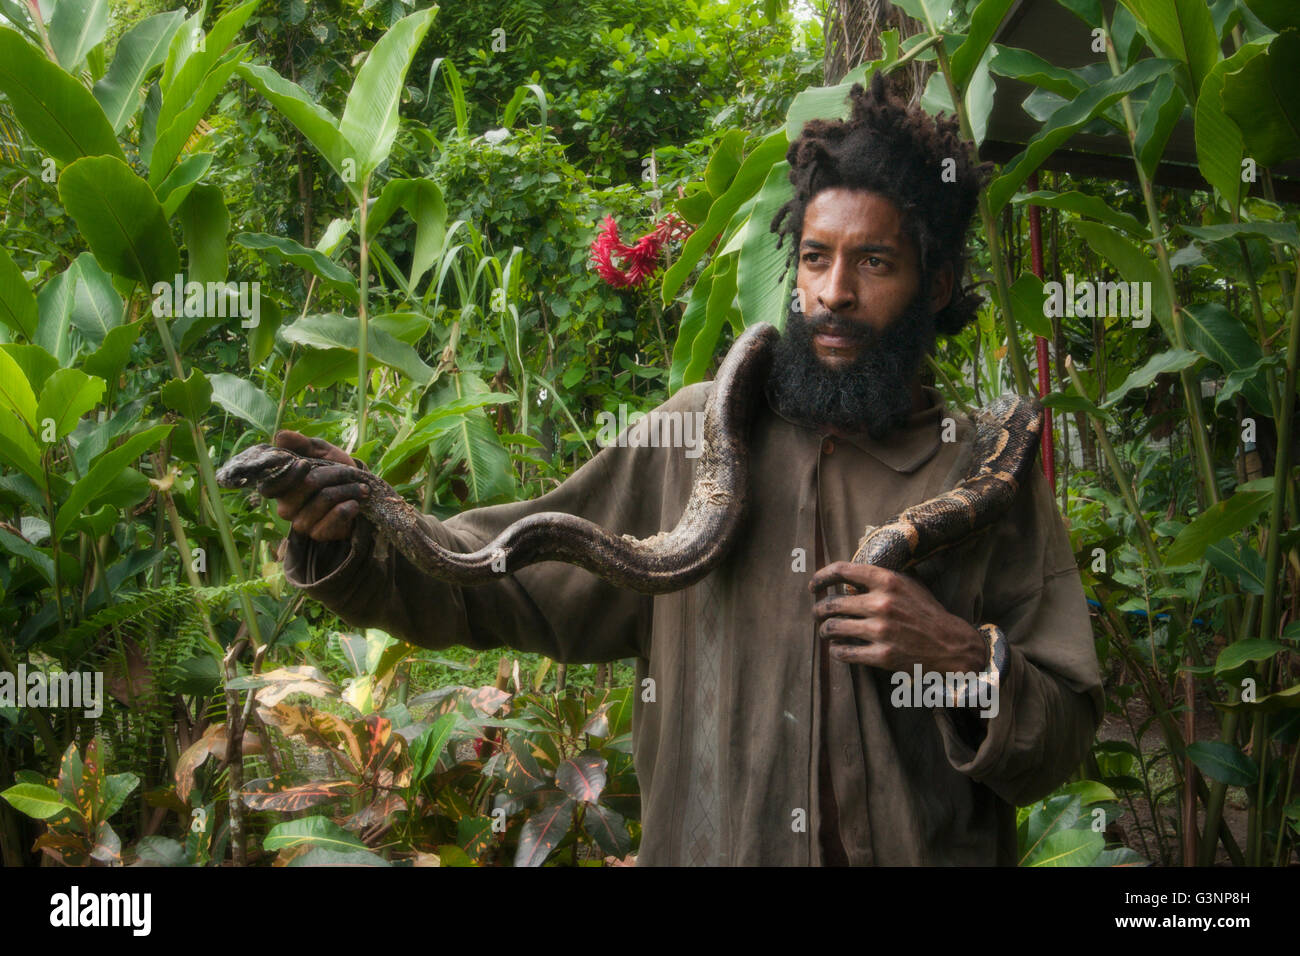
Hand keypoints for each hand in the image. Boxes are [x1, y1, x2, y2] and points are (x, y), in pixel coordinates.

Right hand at [259, 430, 368, 541]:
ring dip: (348, 489)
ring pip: (325, 498)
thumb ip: (301, 443)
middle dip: (334, 474)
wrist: (361, 495)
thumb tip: (280, 435)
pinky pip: (333, 518)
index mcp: (280, 486)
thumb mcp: (321, 452)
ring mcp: (300, 523)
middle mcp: (284, 507)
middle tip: (350, 473)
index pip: (273, 483)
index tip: (306, 464)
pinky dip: (349, 506)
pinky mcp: (317, 534)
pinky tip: (355, 503)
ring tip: (360, 488)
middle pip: (307, 484)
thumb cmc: (335, 469)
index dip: (290, 473)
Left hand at [809, 562, 985, 672]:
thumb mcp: (908, 583)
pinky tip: (837, 648)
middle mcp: (882, 603)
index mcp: (887, 580)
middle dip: (819, 610)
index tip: (813, 585)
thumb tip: (852, 570)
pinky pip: (845, 653)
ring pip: (834, 628)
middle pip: (832, 604)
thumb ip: (881, 576)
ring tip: (826, 631)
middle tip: (817, 613)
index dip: (821, 577)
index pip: (842, 570)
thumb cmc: (926, 611)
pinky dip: (836, 651)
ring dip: (825, 630)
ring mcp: (881, 631)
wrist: (950, 644)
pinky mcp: (883, 656)